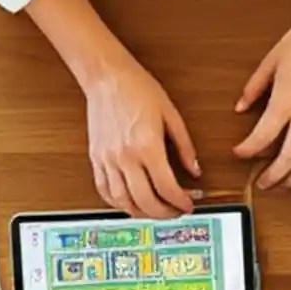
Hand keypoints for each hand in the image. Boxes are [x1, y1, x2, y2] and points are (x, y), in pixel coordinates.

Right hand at [85, 59, 199, 217]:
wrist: (106, 76)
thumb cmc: (137, 88)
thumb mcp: (171, 114)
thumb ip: (185, 146)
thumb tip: (195, 170)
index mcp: (146, 145)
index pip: (167, 188)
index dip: (181, 202)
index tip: (188, 204)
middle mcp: (125, 156)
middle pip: (146, 201)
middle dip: (165, 213)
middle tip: (175, 211)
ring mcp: (107, 159)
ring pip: (123, 202)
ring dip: (142, 213)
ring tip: (155, 211)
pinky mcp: (96, 158)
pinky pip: (104, 191)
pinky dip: (119, 203)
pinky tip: (130, 202)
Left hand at [233, 3, 290, 188]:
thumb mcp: (271, 61)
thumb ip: (254, 88)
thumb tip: (240, 107)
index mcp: (285, 100)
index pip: (262, 137)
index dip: (247, 151)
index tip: (240, 153)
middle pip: (288, 158)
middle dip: (273, 176)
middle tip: (264, 183)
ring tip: (287, 184)